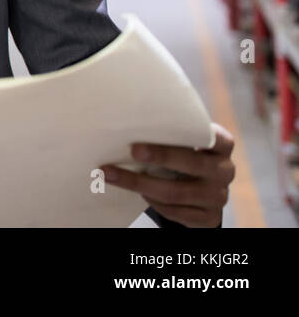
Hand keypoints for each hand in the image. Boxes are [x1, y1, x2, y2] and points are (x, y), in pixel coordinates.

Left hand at [100, 122, 234, 226]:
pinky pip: (175, 211)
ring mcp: (218, 196)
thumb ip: (171, 134)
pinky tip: (137, 192)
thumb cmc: (184, 156)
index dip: (188, 132)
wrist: (201, 192)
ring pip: (176, 192)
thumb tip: (129, 122)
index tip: (165, 125)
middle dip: (161, 156)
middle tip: (133, 150)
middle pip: (193, 164)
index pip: (213, 137)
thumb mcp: (186, 143)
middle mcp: (224, 171)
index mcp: (221, 146)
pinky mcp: (208, 217)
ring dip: (140, 183)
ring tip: (114, 174)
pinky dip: (153, 202)